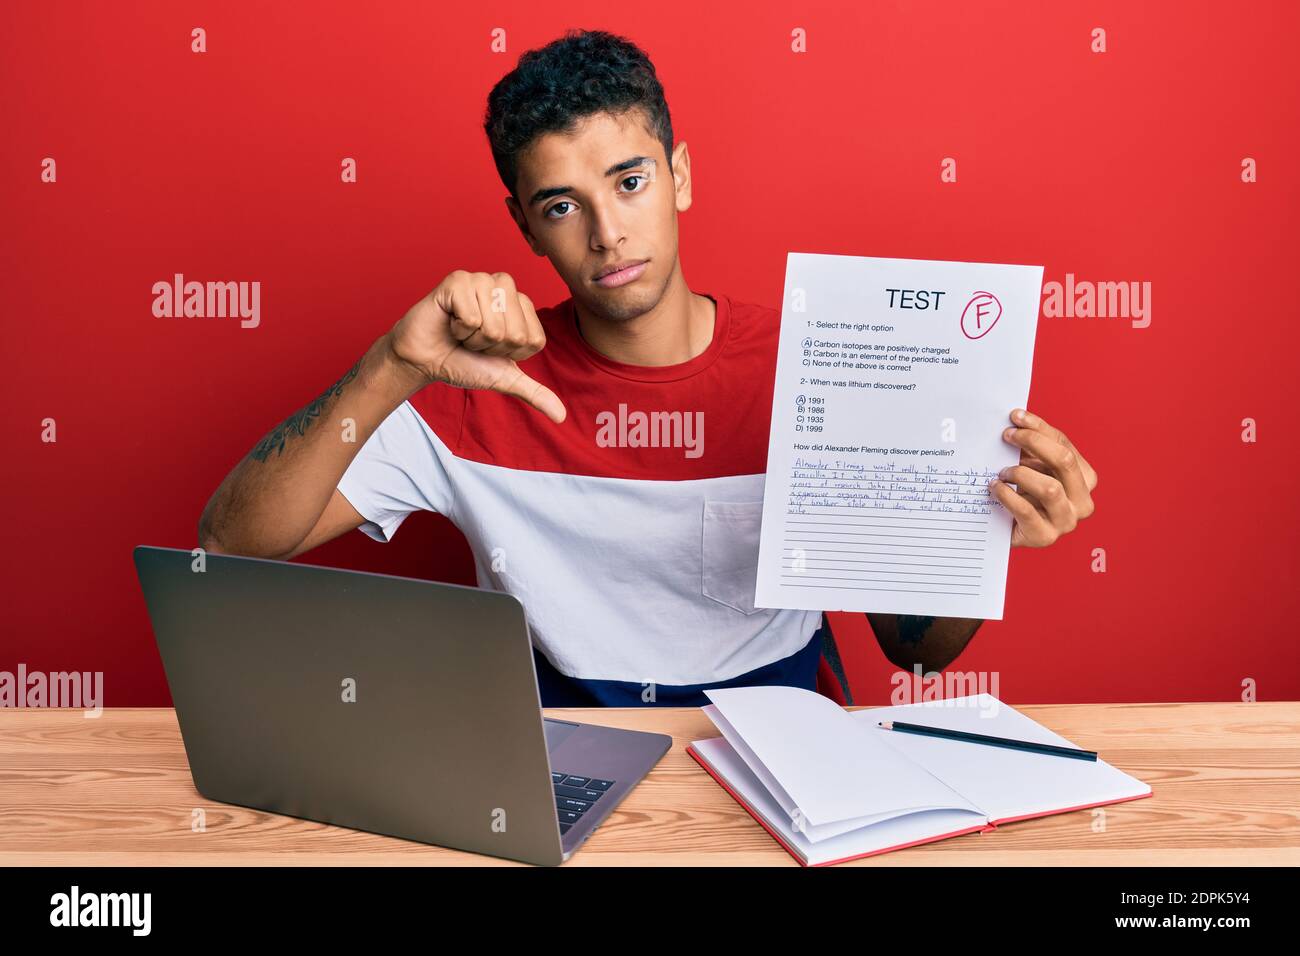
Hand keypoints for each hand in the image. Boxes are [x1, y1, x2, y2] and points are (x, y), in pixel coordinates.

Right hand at [388, 270, 565, 422]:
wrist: (425, 359)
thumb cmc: (464, 362)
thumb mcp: (504, 379)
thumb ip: (535, 392)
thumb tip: (561, 416)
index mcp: (523, 306)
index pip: (533, 340)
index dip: (509, 354)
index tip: (490, 348)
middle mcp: (506, 288)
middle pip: (514, 334)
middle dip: (490, 347)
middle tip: (473, 339)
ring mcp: (482, 280)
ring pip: (493, 326)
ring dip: (473, 338)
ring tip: (462, 330)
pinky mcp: (458, 279)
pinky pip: (470, 316)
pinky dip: (457, 328)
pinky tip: (449, 320)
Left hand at [989, 408, 1096, 547]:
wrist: (1007, 530)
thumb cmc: (1022, 493)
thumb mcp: (1032, 467)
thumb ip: (1031, 448)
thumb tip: (1016, 421)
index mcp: (1085, 478)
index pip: (1064, 445)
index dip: (1039, 428)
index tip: (1015, 417)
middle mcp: (1082, 500)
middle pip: (1064, 461)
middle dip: (1033, 442)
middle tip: (1006, 436)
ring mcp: (1066, 521)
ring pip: (1050, 488)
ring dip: (1021, 473)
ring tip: (1002, 471)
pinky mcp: (1044, 537)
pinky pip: (1027, 511)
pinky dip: (1007, 495)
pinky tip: (995, 487)